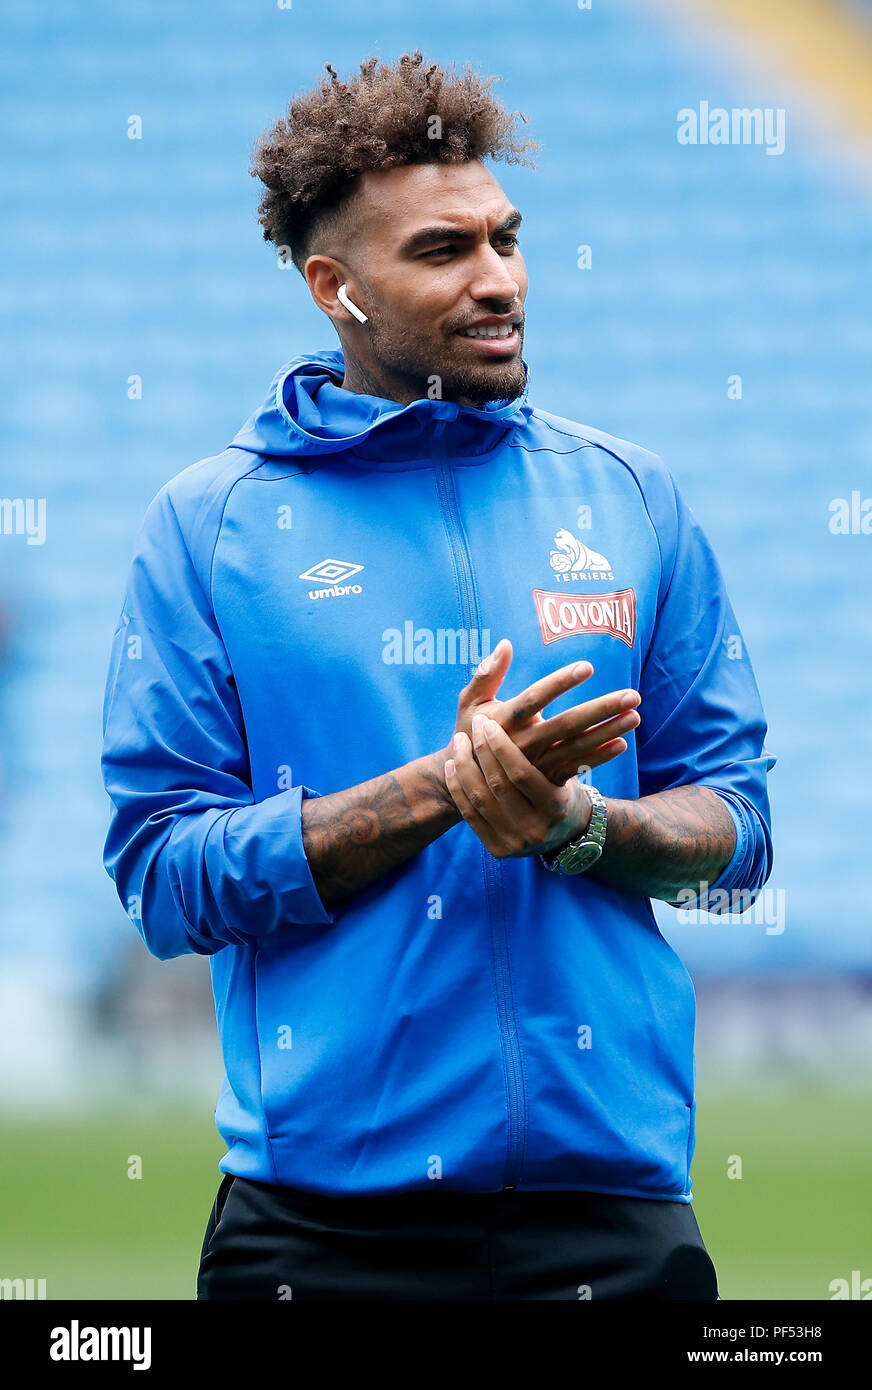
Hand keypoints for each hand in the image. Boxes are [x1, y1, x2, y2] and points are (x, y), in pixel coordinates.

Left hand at [443, 714, 595, 858]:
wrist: (563, 833)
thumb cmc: (561, 787)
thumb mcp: (566, 768)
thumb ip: (551, 745)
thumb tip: (535, 708)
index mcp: (555, 807)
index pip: (521, 774)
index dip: (501, 747)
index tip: (487, 723)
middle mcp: (535, 830)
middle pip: (497, 786)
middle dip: (481, 751)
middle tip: (472, 725)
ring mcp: (515, 843)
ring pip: (479, 799)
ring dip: (464, 767)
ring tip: (458, 742)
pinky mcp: (497, 850)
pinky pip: (469, 814)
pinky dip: (457, 788)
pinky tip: (452, 765)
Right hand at [447, 637, 639, 784]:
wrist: (469, 784)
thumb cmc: (471, 733)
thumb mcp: (470, 703)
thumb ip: (486, 673)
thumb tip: (506, 644)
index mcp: (504, 720)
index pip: (535, 698)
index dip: (560, 683)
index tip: (588, 667)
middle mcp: (523, 743)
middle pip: (566, 724)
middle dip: (601, 709)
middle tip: (632, 695)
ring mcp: (536, 764)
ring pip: (577, 747)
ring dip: (607, 731)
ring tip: (635, 716)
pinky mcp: (544, 779)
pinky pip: (576, 768)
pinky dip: (598, 757)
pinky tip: (621, 744)